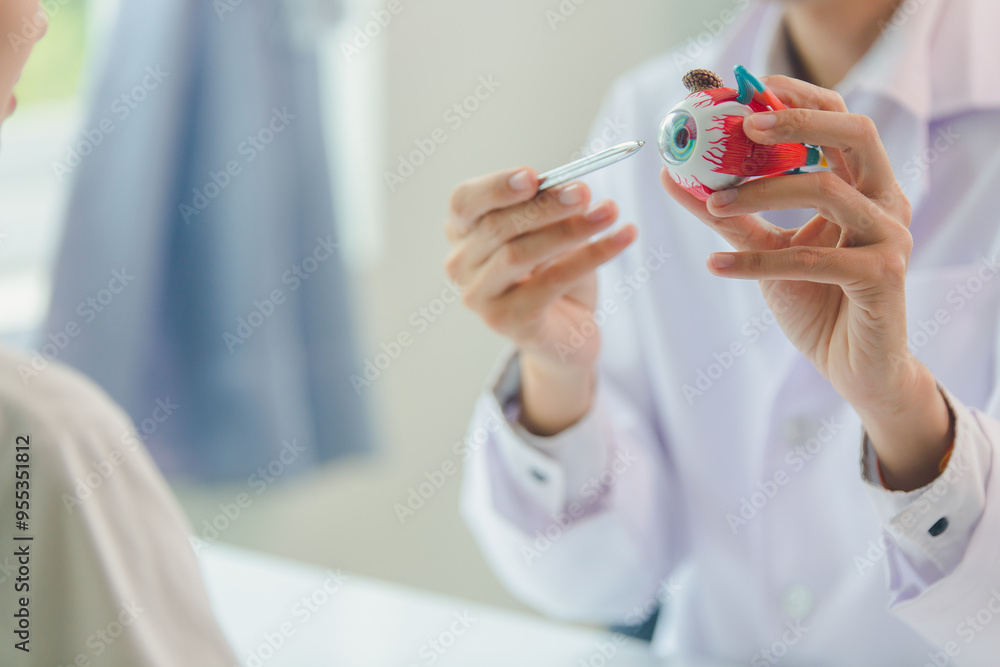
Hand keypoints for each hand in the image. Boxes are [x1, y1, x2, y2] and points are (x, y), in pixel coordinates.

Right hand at [445, 168, 636, 434]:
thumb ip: (549, 212)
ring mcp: (480, 297)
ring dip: (570, 230)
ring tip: (609, 212)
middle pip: (497, 227)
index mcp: (462, 233)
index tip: (532, 176)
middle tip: (584, 191)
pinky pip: (551, 283)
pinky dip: (591, 257)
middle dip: (544, 206)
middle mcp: (460, 266)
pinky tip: (622, 238)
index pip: (465, 202)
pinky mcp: (508, 323)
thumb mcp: (550, 233)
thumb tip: (574, 190)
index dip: (495, 188)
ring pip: (520, 254)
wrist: (566, 334)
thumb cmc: (552, 274)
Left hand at [660, 75, 952, 490]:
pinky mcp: (882, 275)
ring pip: (826, 190)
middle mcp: (885, 201)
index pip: (839, 120)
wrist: (852, 367)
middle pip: (854, 133)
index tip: (746, 92)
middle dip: (797, 121)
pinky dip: (755, 261)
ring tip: (711, 206)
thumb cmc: (815, 300)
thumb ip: (728, 211)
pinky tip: (715, 266)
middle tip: (741, 126)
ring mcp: (890, 236)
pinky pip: (811, 259)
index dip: (797, 99)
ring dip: (760, 193)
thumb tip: (673, 174)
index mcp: (863, 185)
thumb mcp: (764, 247)